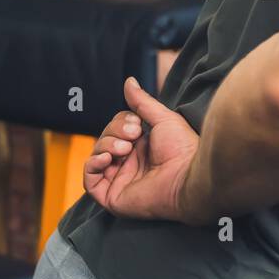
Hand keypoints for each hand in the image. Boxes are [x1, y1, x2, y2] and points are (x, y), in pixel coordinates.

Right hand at [83, 77, 201, 222]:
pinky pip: (89, 181)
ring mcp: (120, 181)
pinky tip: (107, 158)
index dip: (120, 122)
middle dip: (114, 132)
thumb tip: (129, 81)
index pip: (115, 129)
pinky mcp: (113, 197)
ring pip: (96, 157)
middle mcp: (130, 165)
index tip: (137, 124)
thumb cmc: (183, 149)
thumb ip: (141, 101)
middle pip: (104, 140)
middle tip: (133, 135)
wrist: (189, 176)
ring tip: (125, 149)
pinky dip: (93, 164)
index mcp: (141, 148)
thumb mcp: (161, 118)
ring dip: (105, 146)